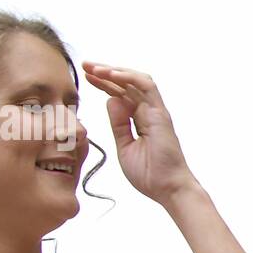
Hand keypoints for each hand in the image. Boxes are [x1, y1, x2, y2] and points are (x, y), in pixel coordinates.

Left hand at [83, 63, 198, 204]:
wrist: (168, 188)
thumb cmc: (150, 174)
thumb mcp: (124, 146)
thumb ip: (118, 124)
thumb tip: (109, 101)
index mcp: (140, 119)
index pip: (120, 94)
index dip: (103, 83)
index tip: (86, 76)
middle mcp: (149, 111)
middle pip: (126, 84)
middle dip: (104, 72)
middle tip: (85, 64)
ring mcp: (156, 111)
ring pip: (136, 80)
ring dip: (115, 71)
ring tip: (96, 68)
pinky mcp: (160, 113)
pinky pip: (146, 87)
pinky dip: (129, 78)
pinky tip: (111, 74)